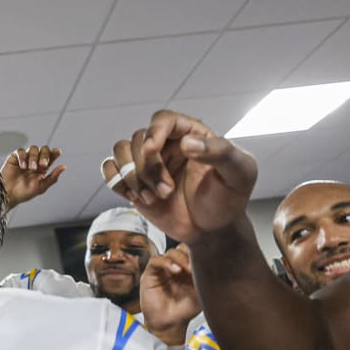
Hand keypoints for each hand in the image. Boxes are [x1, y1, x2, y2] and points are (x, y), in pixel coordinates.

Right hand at [1, 145, 65, 209]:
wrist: (8, 194)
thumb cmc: (24, 193)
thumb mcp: (41, 187)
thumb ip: (52, 177)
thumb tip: (64, 167)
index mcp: (42, 168)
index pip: (51, 156)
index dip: (55, 152)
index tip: (58, 152)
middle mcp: (35, 161)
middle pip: (43, 150)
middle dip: (44, 155)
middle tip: (42, 165)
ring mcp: (25, 158)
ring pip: (33, 149)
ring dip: (33, 157)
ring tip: (30, 168)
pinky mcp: (15, 157)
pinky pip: (20, 151)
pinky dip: (23, 157)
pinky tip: (22, 166)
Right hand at [103, 110, 256, 245]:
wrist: (212, 230)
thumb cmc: (229, 199)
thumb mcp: (239, 173)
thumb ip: (221, 153)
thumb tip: (186, 144)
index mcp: (191, 134)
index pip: (163, 119)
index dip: (154, 132)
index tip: (152, 151)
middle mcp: (167, 144)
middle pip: (138, 139)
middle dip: (148, 168)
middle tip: (166, 191)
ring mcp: (148, 163)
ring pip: (120, 151)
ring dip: (132, 177)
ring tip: (152, 197)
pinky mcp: (134, 182)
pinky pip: (110, 170)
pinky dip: (116, 182)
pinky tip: (136, 197)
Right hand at [140, 244, 201, 344]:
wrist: (170, 324)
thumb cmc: (184, 310)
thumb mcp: (202, 292)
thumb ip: (206, 277)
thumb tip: (217, 263)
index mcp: (188, 268)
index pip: (193, 251)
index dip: (199, 253)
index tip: (207, 261)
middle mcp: (176, 266)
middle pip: (182, 247)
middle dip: (189, 254)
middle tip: (195, 266)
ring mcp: (163, 269)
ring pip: (170, 252)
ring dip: (180, 258)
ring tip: (185, 270)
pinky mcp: (150, 273)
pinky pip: (156, 260)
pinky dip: (166, 263)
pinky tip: (175, 271)